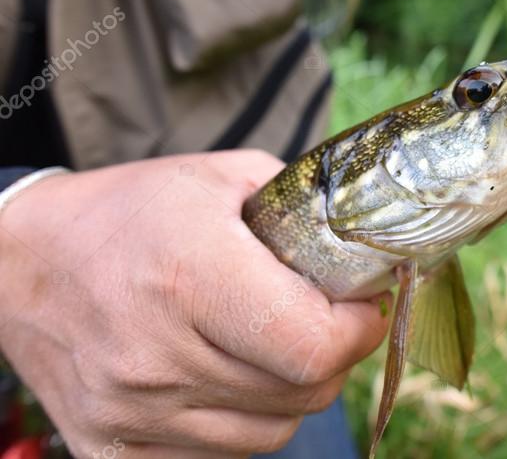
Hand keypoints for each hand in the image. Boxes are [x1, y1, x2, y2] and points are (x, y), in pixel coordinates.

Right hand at [0, 150, 389, 457]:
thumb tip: (370, 255)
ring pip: (272, 433)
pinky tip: (226, 376)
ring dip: (290, 391)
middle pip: (304, 393)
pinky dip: (242, 421)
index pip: (315, 346)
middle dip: (335, 356)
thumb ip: (306, 211)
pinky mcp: (113, 450)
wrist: (23, 262)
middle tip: (323, 319)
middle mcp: (158, 356)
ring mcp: (132, 413)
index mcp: (192, 277)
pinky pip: (221, 457)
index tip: (362, 305)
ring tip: (270, 344)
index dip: (359, 329)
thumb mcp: (224, 177)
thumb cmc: (132, 212)